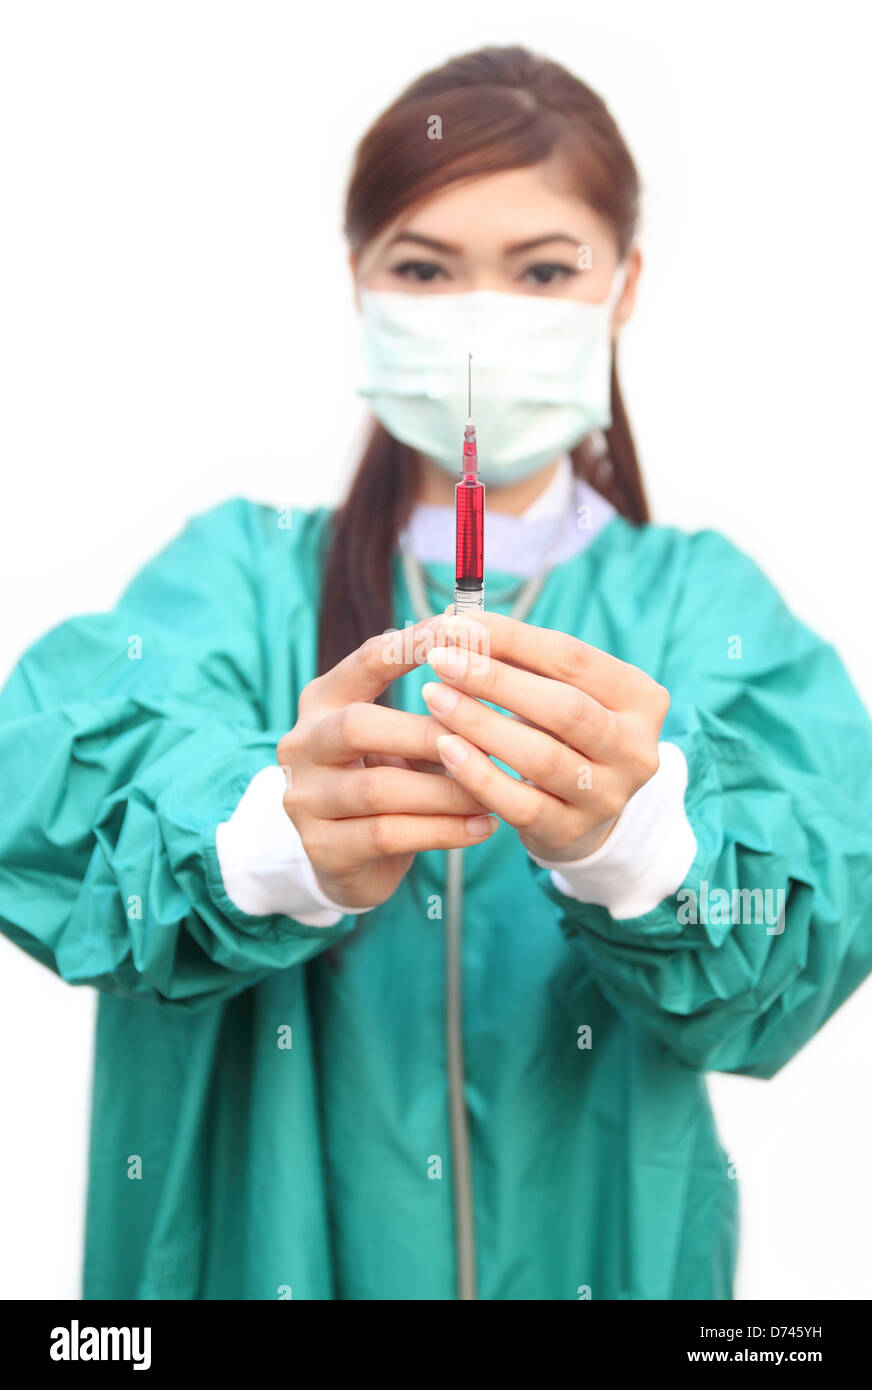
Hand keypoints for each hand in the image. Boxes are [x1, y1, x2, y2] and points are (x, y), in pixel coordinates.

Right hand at [277, 617, 495, 909]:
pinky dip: (444, 831)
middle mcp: (301, 744)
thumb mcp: (405, 742)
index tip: (459, 632)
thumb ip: (438, 714)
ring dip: (445, 792)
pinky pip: (388, 835)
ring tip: (494, 794)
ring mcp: (304, 799)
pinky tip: (483, 827)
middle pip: (357, 726)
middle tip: (484, 745)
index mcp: (323, 702)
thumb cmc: (389, 783)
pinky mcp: (322, 847)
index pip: (365, 661)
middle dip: (426, 735)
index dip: (412, 646)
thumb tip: (500, 677)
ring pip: (378, 789)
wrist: (351, 861)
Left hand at [419, 612, 669, 863]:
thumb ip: (518, 659)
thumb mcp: (556, 690)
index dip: (511, 638)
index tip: (457, 623)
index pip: (572, 658)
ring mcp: (608, 796)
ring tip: (434, 698)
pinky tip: (446, 749)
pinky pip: (520, 804)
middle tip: (440, 660)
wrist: (583, 815)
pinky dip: (479, 775)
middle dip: (494, 679)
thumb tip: (457, 625)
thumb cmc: (562, 733)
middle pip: (562, 707)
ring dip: (480, 723)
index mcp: (640, 698)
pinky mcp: (572, 832)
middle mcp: (635, 749)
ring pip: (540, 757)